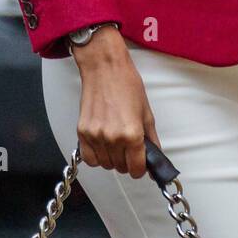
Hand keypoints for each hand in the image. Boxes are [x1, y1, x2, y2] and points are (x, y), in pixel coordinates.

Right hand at [73, 28, 160, 177]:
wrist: (104, 68)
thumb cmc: (126, 84)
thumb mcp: (146, 112)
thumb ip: (151, 139)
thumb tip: (155, 156)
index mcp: (132, 133)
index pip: (136, 169)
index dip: (140, 169)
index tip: (140, 165)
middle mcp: (113, 138)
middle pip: (120, 168)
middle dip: (127, 162)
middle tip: (129, 149)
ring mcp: (96, 136)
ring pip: (105, 164)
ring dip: (112, 159)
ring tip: (116, 143)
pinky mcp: (82, 132)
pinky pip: (89, 158)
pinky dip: (97, 157)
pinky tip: (103, 145)